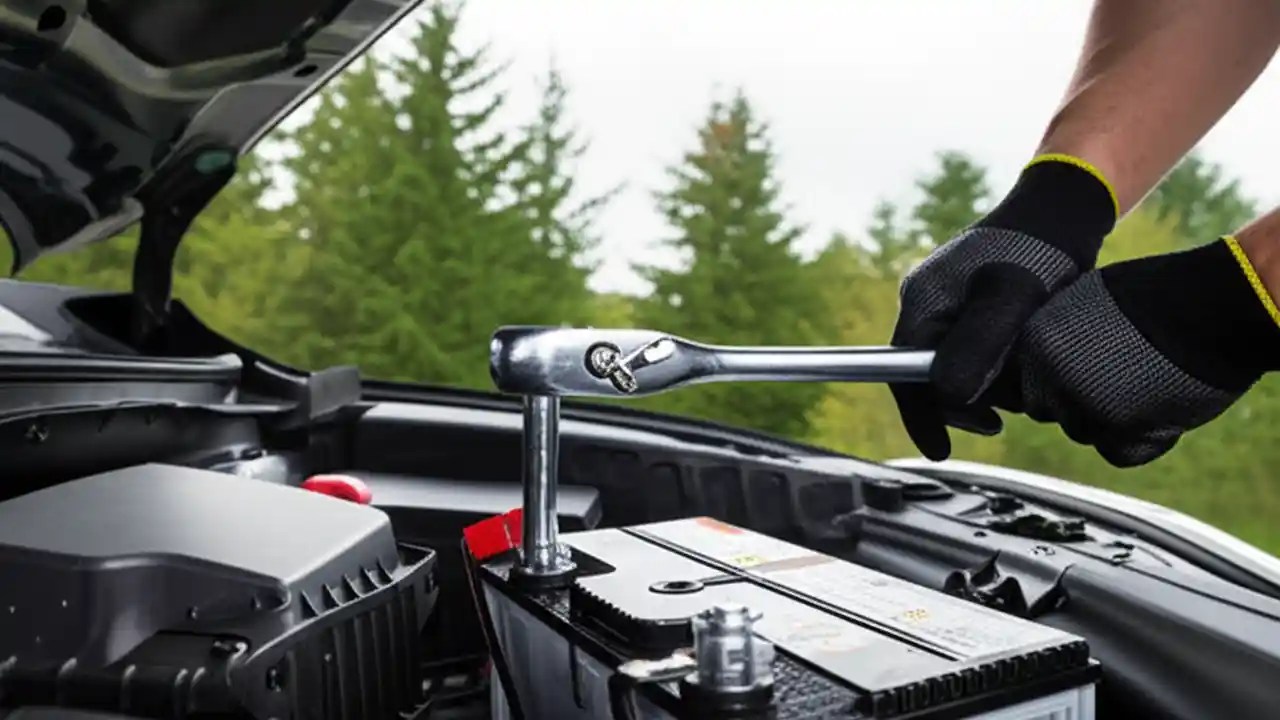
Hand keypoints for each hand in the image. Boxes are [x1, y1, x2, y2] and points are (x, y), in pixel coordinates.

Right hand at [891, 156, 1117, 459]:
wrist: (1064, 213)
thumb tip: (947, 395)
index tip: (941, 451)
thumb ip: (979, 345)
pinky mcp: (970, 308)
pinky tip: (1020, 372)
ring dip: (981, 388)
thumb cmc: (1040, 250)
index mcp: (921, 300)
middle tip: (1001, 421)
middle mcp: (925, 303)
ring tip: (1020, 390)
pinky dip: (993, 371)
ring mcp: (946, 305)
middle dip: (961, 404)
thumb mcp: (1013, 298)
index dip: (921, 418)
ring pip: (952, 368)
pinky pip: (970, 353)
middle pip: (926, 376)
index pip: (902, 373)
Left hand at [1000, 237, 1279, 466]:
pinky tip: (1158, 410)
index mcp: (1036, 342)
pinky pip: (1117, 454)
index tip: (1081, 372)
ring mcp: (1084, 407)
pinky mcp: (1122, 432)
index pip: (1023, 381)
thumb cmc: (1155, 293)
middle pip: (1047, 410)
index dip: (1052, 380)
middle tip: (1116, 379)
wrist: (1210, 305)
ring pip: (1082, 434)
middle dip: (1074, 402)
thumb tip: (1038, 362)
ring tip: (1144, 385)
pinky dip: (1139, 441)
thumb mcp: (1085, 300)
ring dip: (1108, 419)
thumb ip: (1056, 336)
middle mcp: (1050, 377)